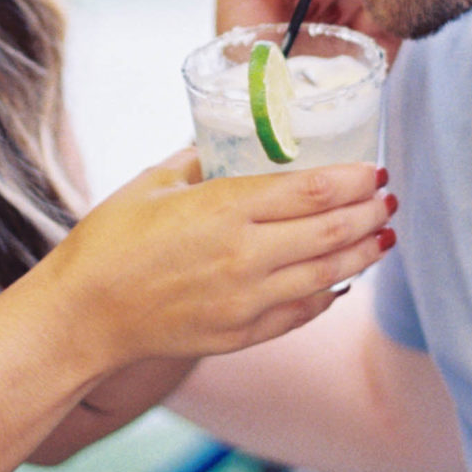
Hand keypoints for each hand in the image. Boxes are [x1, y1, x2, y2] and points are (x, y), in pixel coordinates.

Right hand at [43, 148, 394, 375]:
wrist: (83, 315)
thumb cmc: (109, 240)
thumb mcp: (154, 181)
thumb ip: (200, 157)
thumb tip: (231, 136)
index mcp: (224, 208)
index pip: (312, 189)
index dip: (354, 179)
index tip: (375, 169)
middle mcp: (244, 255)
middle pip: (331, 230)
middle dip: (369, 212)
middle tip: (389, 198)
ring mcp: (246, 300)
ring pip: (327, 274)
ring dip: (363, 253)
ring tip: (384, 236)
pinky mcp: (241, 334)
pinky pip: (301, 311)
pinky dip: (328, 294)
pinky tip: (341, 280)